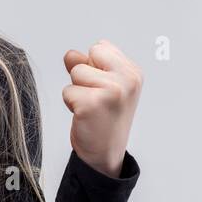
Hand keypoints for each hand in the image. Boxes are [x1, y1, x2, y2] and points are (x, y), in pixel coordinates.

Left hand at [62, 40, 141, 177]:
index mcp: (133, 72)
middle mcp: (127, 80)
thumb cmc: (104, 119)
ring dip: (76, 91)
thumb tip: (70, 54)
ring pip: (76, 73)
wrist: (105, 154)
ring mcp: (112, 91)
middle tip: (96, 98)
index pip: (100, 47)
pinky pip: (67, 91)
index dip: (94, 67)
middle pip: (88, 55)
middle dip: (84, 75)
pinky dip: (71, 104)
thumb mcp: (102, 86)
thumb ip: (87, 65)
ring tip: (91, 107)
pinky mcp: (92, 104)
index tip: (103, 88)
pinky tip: (85, 116)